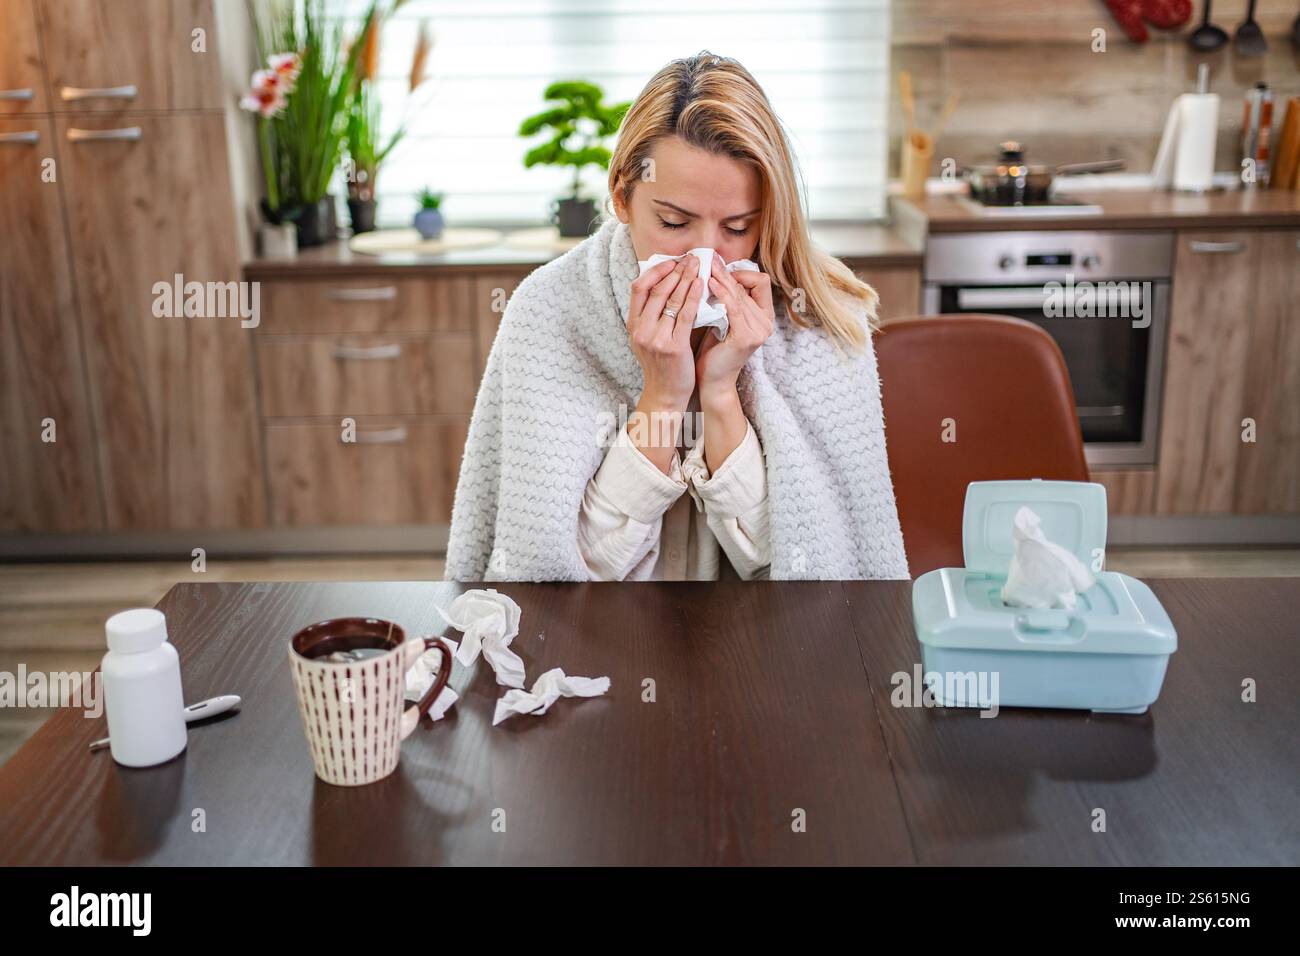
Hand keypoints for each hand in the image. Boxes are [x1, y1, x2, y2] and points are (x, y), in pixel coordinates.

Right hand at [626, 255, 702, 409]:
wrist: (665, 395)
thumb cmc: (662, 365)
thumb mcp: (648, 338)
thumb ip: (652, 316)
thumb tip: (667, 285)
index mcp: (632, 325)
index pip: (638, 288)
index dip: (655, 271)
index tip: (671, 261)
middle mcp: (640, 330)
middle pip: (656, 290)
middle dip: (675, 271)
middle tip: (689, 258)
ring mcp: (655, 338)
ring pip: (671, 299)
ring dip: (686, 279)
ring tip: (697, 265)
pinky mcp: (673, 347)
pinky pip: (685, 315)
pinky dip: (693, 297)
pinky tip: (701, 284)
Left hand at [694, 255, 775, 400]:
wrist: (712, 380)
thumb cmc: (713, 349)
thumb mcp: (723, 318)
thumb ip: (726, 298)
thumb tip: (716, 267)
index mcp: (764, 316)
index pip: (760, 281)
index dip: (740, 273)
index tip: (719, 270)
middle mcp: (766, 323)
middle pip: (750, 284)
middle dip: (727, 271)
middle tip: (708, 258)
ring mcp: (759, 330)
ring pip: (741, 293)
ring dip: (722, 279)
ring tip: (705, 268)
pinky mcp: (746, 337)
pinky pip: (734, 307)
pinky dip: (722, 293)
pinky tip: (709, 285)